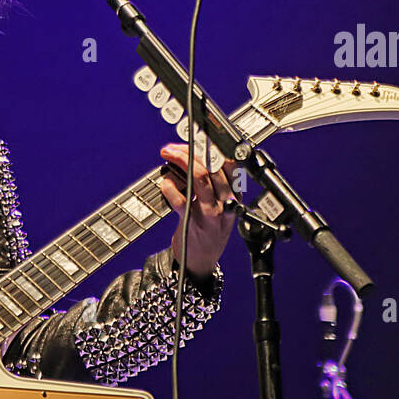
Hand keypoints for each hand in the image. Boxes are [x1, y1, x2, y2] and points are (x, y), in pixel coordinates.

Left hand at [159, 143, 237, 280]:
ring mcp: (210, 213)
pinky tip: (165, 182)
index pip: (230, 164)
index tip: (197, 137)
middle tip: (174, 146)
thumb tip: (191, 156)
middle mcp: (226, 203)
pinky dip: (169, 186)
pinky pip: (181, 199)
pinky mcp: (193, 222)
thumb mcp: (218, 206)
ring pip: (200, 178)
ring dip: (180, 161)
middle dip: (191, 150)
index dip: (213, 147)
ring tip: (167, 154)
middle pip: (213, 167)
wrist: (200, 262)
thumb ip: (210, 184)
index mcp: (234, 196)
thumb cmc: (207, 231)